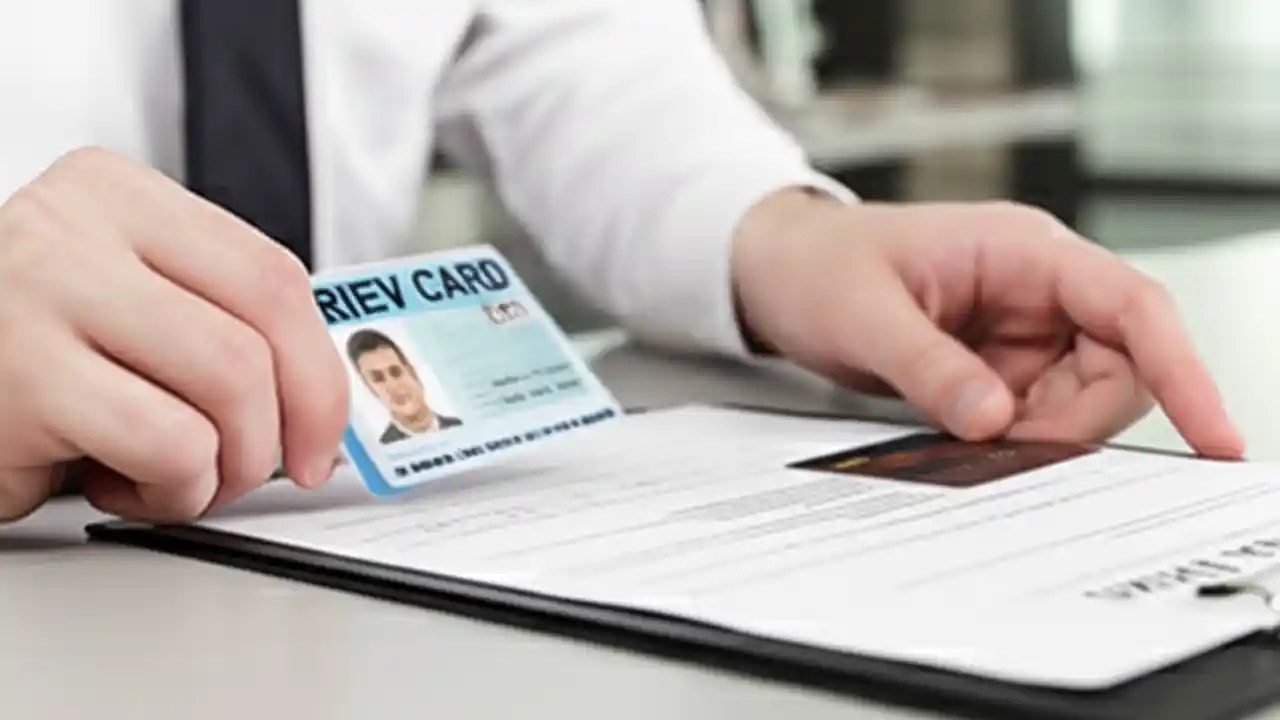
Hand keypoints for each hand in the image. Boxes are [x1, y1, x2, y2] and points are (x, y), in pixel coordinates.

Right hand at [0, 148, 348, 522]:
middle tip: (252, 470)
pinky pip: (168, 446)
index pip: (272, 275)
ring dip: (220, 467)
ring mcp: (38, 296)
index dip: (320, 373)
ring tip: (166, 471)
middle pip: (256, 337)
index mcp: (117, 194)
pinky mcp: (18, 379)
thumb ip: (217, 321)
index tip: (324, 436)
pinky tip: (111, 478)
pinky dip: (167, 490)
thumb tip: (326, 401)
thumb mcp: (128, 306)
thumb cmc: (32, 361)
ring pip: (228, 387)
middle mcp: (73, 228)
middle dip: (278, 433)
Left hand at [732, 191, 1243, 457]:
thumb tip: (993, 422)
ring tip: (967, 430)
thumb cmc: (818, 266)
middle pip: (1120, 366)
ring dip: (1042, 434)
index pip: (1132, 305)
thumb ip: (929, 368)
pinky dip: (1015, 440)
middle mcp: (1037, 289)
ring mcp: (1022, 331)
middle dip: (1077, 420)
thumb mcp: (864, 316)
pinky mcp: (1000, 367)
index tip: (1214, 433)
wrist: (780, 273)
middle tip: (1009, 446)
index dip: (1185, 369)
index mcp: (1021, 251)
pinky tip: (966, 435)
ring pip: (1082, 400)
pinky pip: (1037, 415)